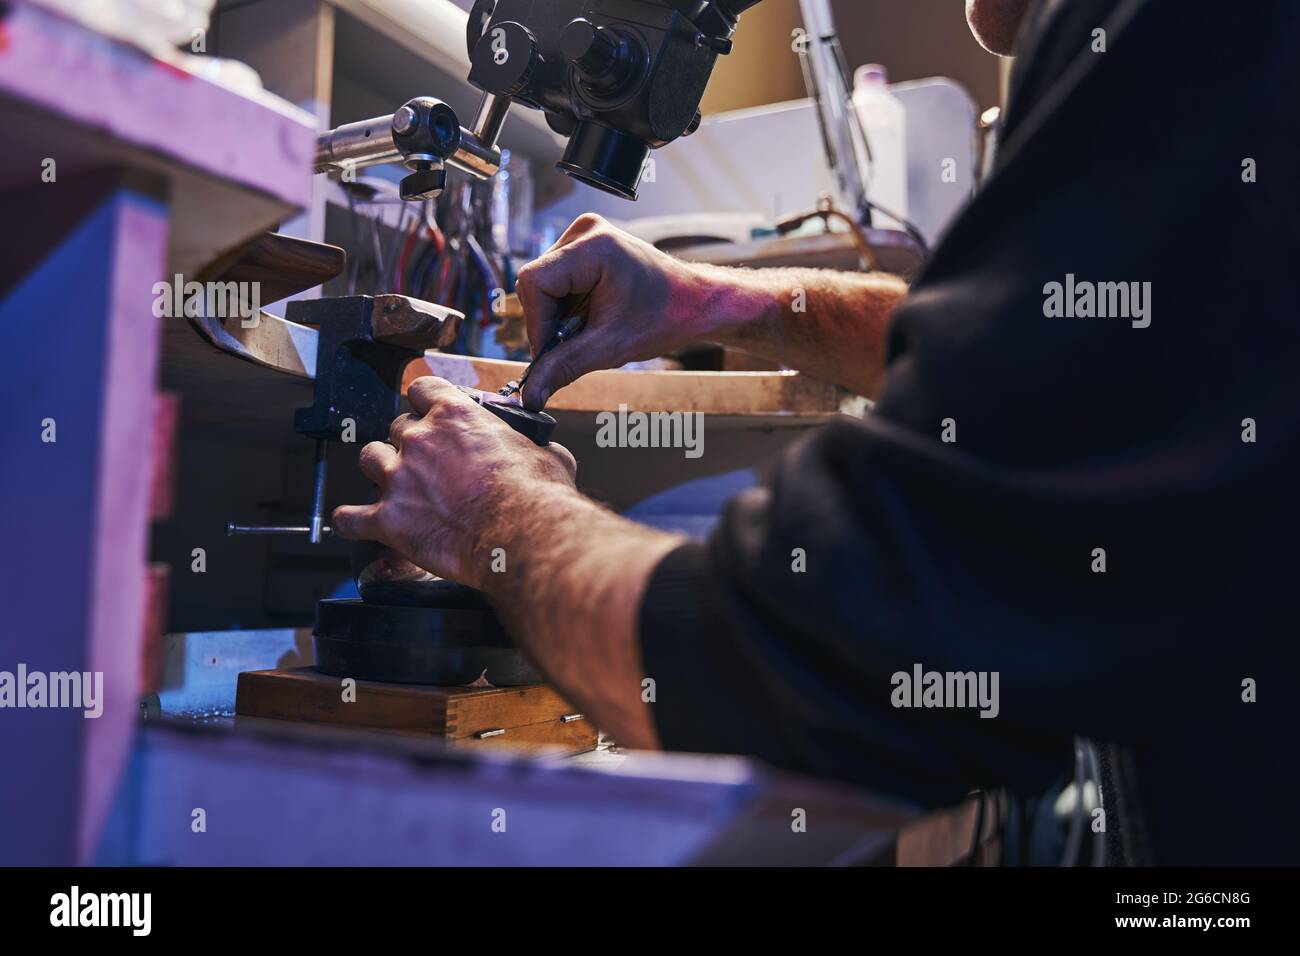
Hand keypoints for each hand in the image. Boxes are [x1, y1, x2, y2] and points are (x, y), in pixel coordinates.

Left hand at [331, 377, 576, 589]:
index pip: (423, 389)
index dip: (426, 402)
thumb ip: (534, 446)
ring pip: (369, 458)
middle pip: (397, 427)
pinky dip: (351, 521)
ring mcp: (399, 479)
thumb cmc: (535, 496)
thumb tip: (546, 453)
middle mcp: (420, 440)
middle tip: (427, 462)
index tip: (430, 411)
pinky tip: (355, 522)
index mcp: (456, 416)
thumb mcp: (548, 455)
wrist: (521, 534)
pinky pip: (350, 518)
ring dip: (380, 469)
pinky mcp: (388, 520)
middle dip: (409, 443)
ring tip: (394, 483)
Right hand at [515, 213, 721, 409]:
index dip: (538, 323)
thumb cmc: (664, 318)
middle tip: (577, 345)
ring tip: (591, 330)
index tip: (553, 353)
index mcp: (592, 246)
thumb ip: (564, 367)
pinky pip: (558, 282)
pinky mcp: (587, 246)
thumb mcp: (610, 348)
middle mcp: (584, 232)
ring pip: (545, 286)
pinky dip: (567, 308)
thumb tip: (529, 398)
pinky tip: (591, 317)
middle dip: (550, 322)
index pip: (534, 282)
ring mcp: (585, 236)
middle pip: (537, 284)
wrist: (697, 303)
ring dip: (559, 317)